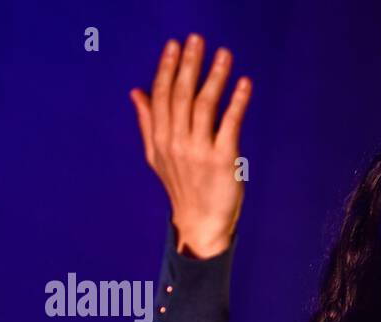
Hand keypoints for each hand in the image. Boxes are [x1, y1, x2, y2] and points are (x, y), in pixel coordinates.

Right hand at [129, 34, 251, 258]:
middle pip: (181, 95)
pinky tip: (244, 84)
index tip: (174, 45)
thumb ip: (148, 122)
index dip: (167, 68)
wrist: (200, 223)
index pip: (161, 96)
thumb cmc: (182, 188)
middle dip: (189, 64)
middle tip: (196, 39)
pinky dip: (237, 102)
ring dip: (215, 76)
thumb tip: (136, 92)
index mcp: (160, 139)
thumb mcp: (157, 156)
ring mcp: (199, 151)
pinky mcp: (222, 159)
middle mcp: (177, 142)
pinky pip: (229, 124)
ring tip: (224, 55)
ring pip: (205, 105)